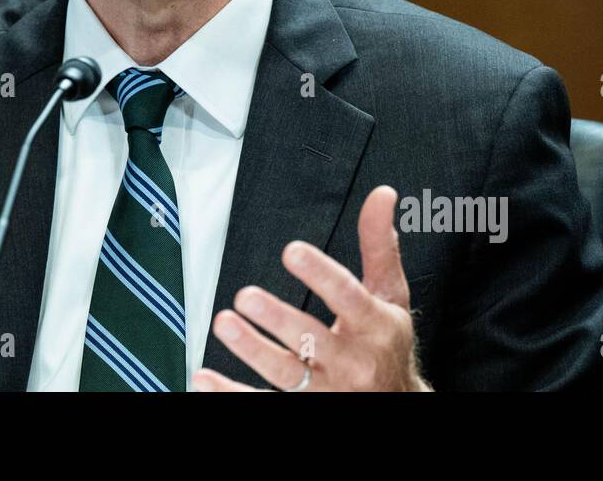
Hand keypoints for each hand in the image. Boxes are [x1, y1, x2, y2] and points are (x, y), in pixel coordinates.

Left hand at [193, 185, 430, 391]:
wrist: (399, 402)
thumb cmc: (387, 342)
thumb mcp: (391, 294)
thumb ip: (379, 245)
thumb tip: (382, 194)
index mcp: (374, 325)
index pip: (348, 298)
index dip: (320, 275)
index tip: (292, 252)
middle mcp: (352, 361)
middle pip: (312, 340)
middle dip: (278, 318)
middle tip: (245, 295)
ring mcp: (327, 390)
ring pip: (286, 374)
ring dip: (252, 349)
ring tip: (224, 323)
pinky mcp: (305, 408)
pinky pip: (264, 404)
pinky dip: (231, 393)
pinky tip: (203, 378)